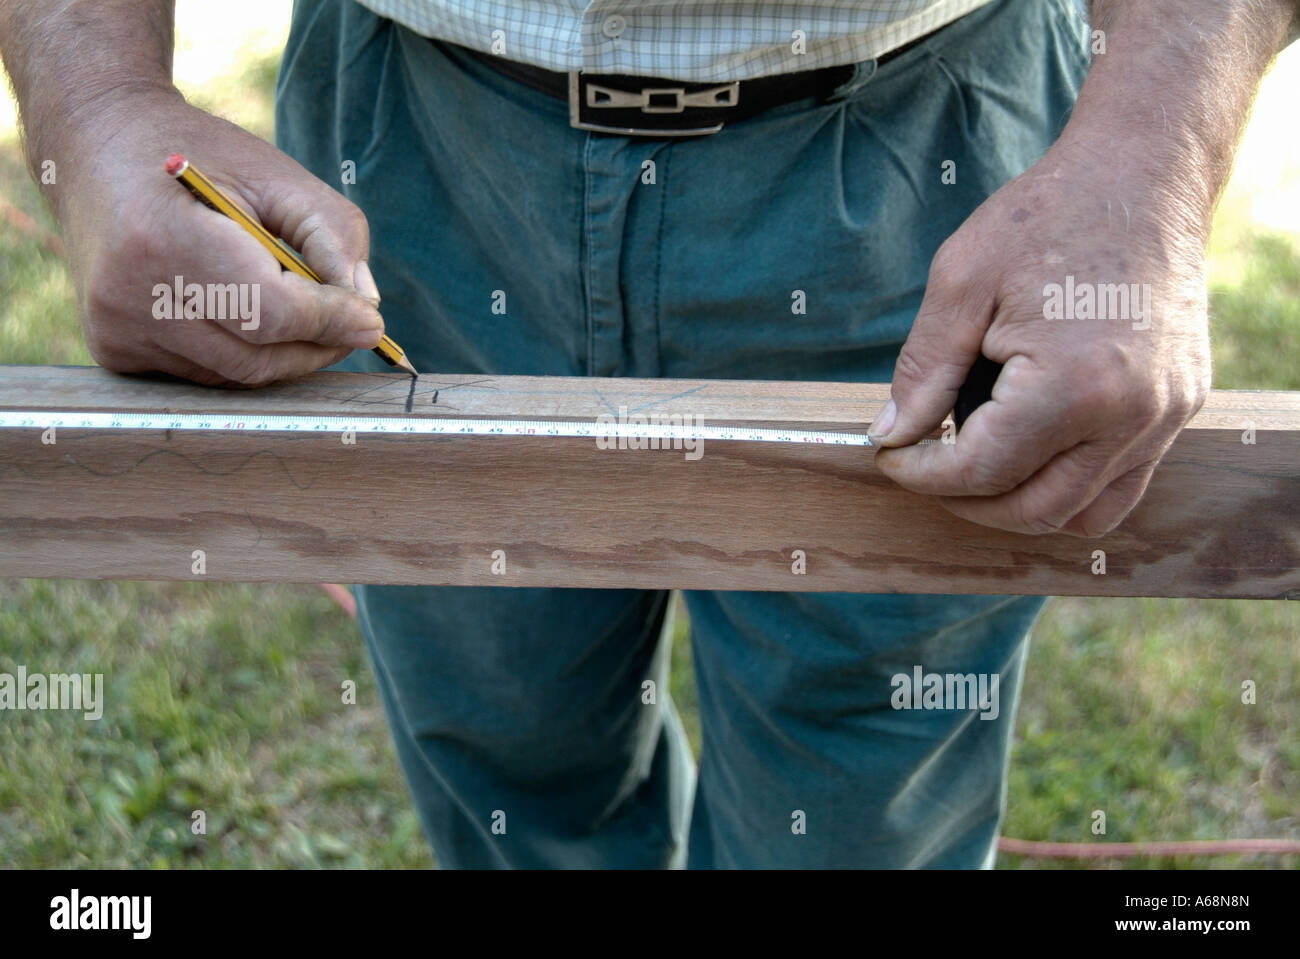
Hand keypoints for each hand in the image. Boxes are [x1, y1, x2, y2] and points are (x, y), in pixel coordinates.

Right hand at [53, 84, 383, 385]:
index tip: (372, 323)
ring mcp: (116, 329)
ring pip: (234, 375)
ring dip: (283, 355)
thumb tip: (366, 310)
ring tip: (306, 317)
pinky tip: (246, 314)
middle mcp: (130, 294)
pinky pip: (204, 373)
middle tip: (354, 327)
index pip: (268, 311)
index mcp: (164, 239)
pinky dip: (242, 354)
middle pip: (256, 357)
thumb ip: (334, 237)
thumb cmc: (201, 158)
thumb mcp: (278, 177)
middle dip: (317, 347)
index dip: (329, 322)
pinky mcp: (114, 349)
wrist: (100, 147)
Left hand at [868, 134, 1210, 536]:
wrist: (1143, 174)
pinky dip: (1070, 486)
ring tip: (976, 460)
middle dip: (964, 500)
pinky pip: (1122, 484)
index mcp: (1073, 386)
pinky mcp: (1181, 409)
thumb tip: (890, 436)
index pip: (981, 471)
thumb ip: (923, 371)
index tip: (890, 455)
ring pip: (1084, 515)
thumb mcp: (962, 281)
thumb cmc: (1048, 215)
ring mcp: (1165, 417)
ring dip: (1020, 504)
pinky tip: (1030, 446)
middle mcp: (1131, 416)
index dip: (921, 475)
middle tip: (923, 465)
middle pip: (1033, 509)